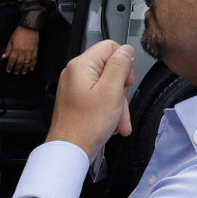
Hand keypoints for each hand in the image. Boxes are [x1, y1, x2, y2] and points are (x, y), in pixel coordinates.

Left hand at [4, 25, 40, 75]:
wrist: (29, 27)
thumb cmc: (19, 32)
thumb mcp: (11, 40)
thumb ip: (8, 49)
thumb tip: (4, 56)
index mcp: (15, 49)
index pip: (11, 60)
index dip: (10, 66)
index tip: (8, 70)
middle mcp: (22, 52)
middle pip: (19, 63)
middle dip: (17, 69)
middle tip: (16, 73)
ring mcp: (29, 51)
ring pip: (27, 63)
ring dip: (25, 69)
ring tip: (23, 72)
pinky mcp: (35, 50)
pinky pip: (34, 59)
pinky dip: (33, 64)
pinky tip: (31, 68)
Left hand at [45, 40, 133, 156]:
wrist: (70, 150)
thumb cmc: (86, 125)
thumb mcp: (111, 91)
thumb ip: (120, 66)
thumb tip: (126, 49)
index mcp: (81, 65)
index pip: (110, 47)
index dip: (123, 63)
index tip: (126, 81)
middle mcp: (76, 74)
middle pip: (110, 70)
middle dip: (121, 90)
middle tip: (120, 103)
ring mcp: (76, 88)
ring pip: (108, 88)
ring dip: (118, 105)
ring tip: (118, 121)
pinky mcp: (79, 102)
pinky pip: (100, 100)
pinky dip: (109, 112)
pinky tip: (113, 125)